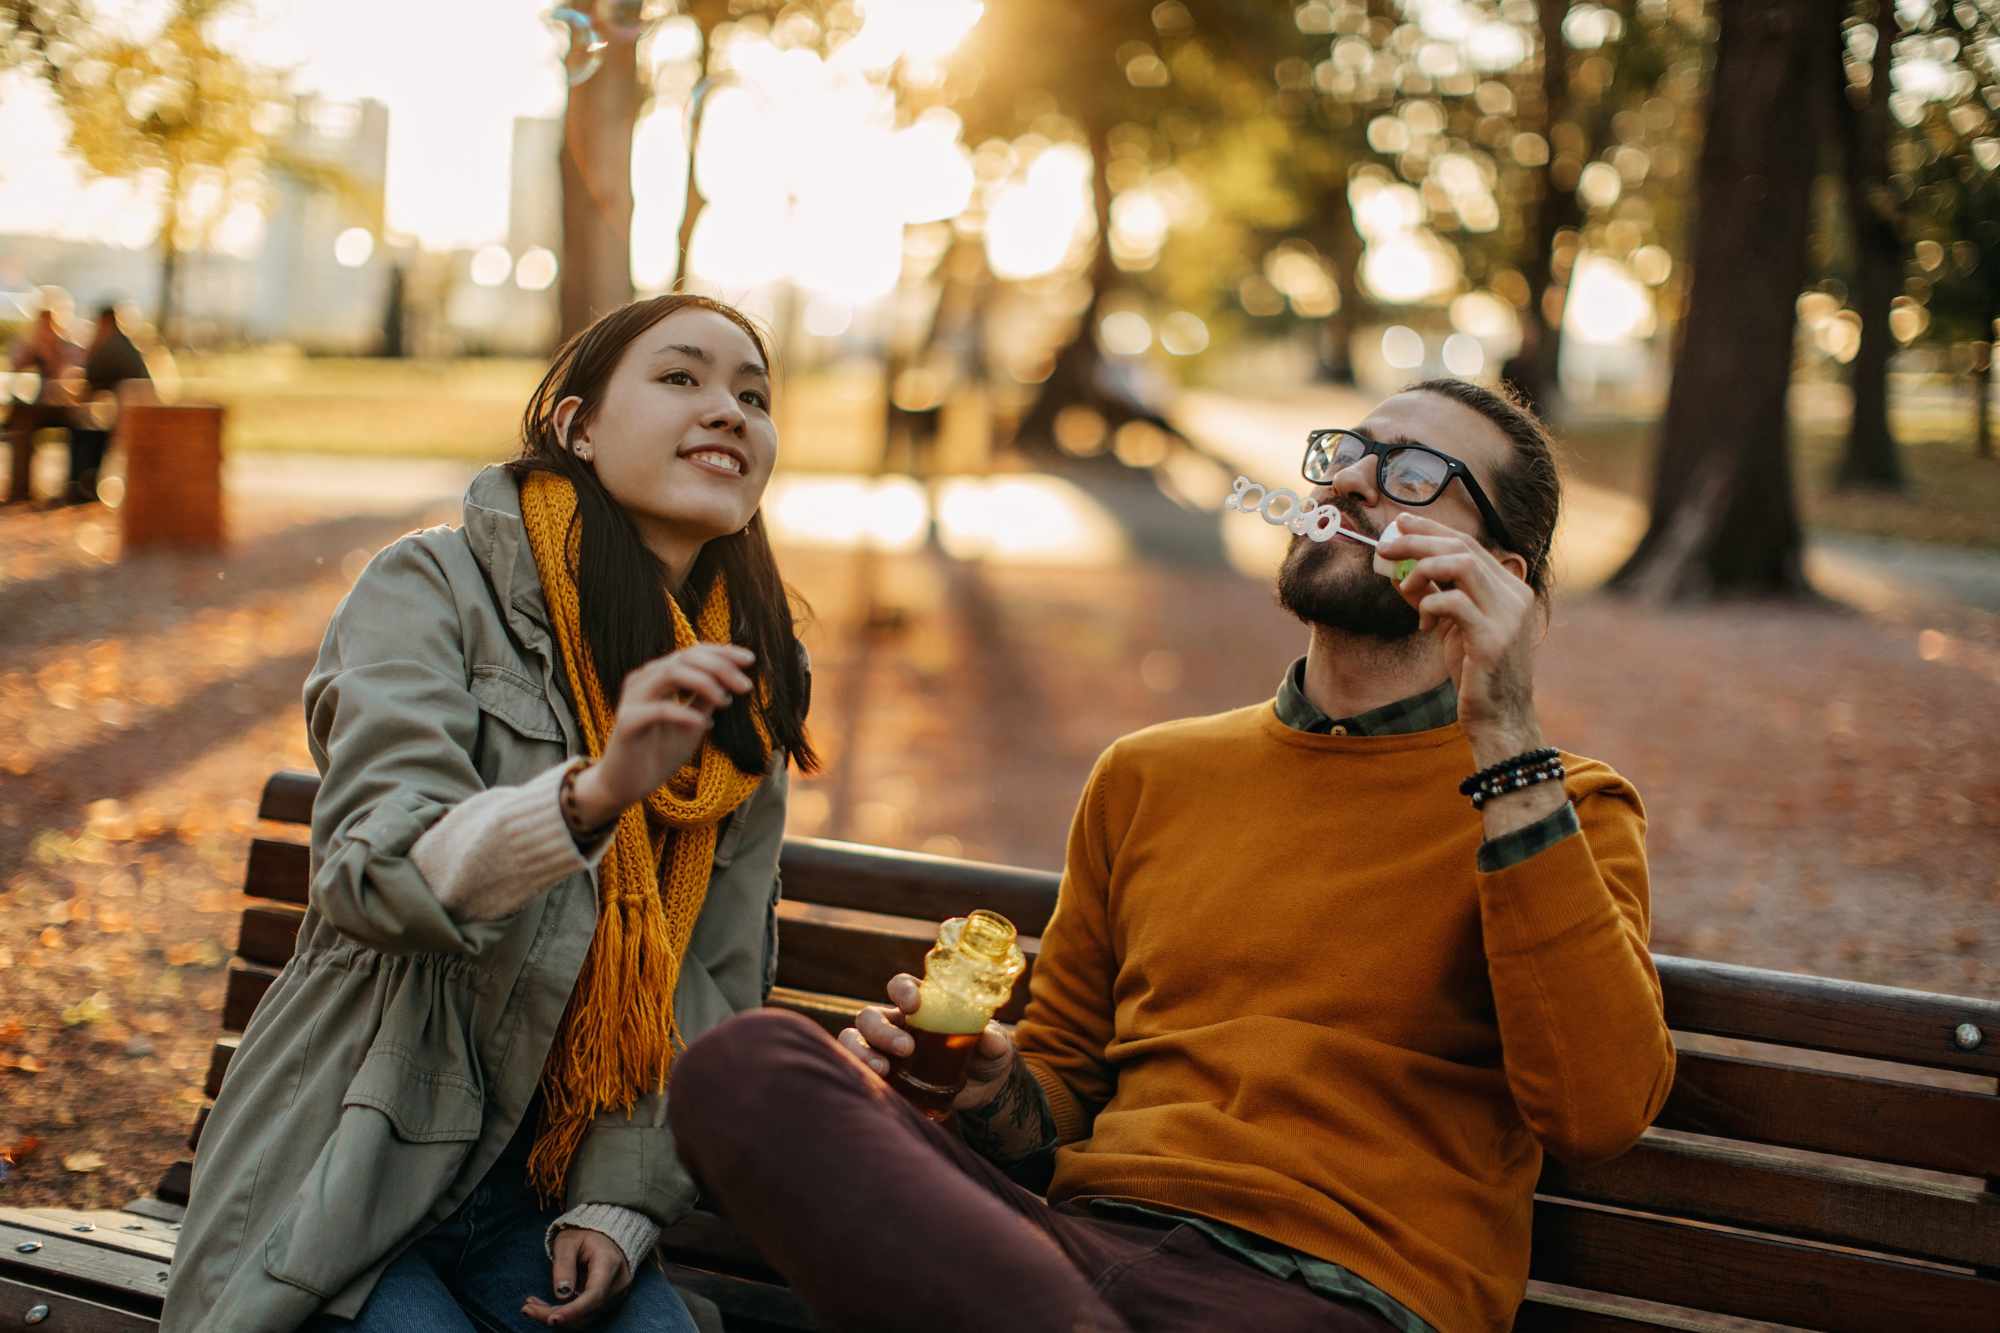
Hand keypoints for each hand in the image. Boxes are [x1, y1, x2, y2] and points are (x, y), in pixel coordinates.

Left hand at [523, 1227, 632, 1326]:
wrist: (605, 1236)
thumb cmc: (585, 1234)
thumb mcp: (568, 1241)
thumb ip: (564, 1265)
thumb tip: (561, 1295)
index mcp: (609, 1263)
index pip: (594, 1295)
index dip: (573, 1311)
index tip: (552, 1319)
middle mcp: (617, 1283)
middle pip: (587, 1311)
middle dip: (555, 1314)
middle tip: (527, 1309)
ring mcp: (615, 1295)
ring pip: (585, 1317)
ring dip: (557, 1316)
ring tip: (532, 1307)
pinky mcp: (608, 1302)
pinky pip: (585, 1315)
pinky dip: (564, 1314)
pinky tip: (545, 1308)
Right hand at [568, 643, 756, 826]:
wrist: (626, 785)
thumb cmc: (658, 753)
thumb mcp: (693, 722)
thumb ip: (707, 699)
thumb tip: (733, 679)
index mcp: (658, 676)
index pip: (692, 652)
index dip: (722, 652)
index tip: (750, 660)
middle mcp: (644, 680)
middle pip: (685, 657)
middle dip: (720, 667)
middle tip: (745, 686)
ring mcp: (633, 698)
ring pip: (671, 673)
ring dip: (705, 683)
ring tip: (726, 701)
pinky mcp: (627, 721)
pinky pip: (659, 709)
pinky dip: (686, 713)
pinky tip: (705, 724)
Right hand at [838, 972, 1016, 1112]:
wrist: (985, 1090)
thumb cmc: (987, 1055)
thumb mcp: (996, 1047)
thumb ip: (994, 1040)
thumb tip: (989, 1038)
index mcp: (923, 1005)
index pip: (901, 985)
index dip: (902, 990)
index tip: (913, 1005)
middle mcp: (898, 1023)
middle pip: (870, 1016)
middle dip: (881, 1030)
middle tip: (906, 1048)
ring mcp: (885, 1049)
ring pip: (855, 1040)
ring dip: (862, 1051)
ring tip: (882, 1069)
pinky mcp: (885, 1075)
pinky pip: (859, 1069)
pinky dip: (861, 1073)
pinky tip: (879, 1084)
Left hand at [1376, 513, 1540, 762]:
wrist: (1499, 719)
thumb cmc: (1475, 673)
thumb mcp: (1452, 628)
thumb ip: (1433, 597)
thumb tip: (1399, 571)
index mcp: (1509, 588)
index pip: (1468, 544)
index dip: (1431, 530)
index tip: (1399, 526)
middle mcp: (1515, 595)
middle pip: (1462, 547)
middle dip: (1418, 541)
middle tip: (1385, 546)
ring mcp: (1508, 615)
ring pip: (1461, 564)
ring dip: (1422, 568)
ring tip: (1404, 586)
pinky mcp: (1493, 639)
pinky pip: (1454, 602)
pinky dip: (1429, 605)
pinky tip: (1423, 624)